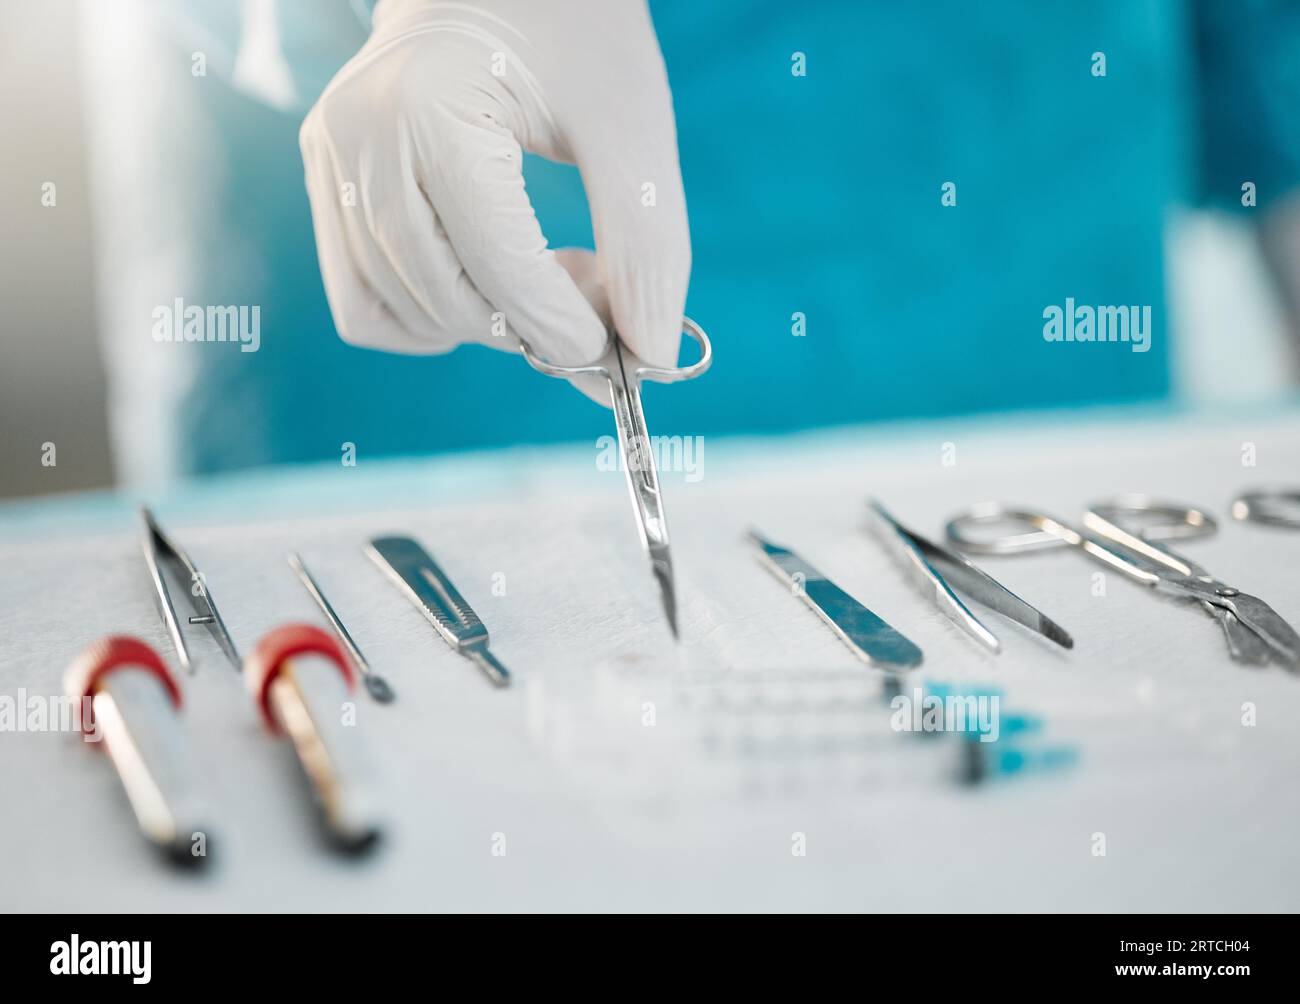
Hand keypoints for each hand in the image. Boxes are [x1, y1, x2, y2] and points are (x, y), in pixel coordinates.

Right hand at [299, 0, 690, 403]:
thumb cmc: (574, 30)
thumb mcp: (630, 124)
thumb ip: (646, 246)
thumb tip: (649, 359)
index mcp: (430, 108)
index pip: (498, 265)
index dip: (565, 326)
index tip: (619, 349)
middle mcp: (358, 137)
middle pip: (450, 300)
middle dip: (534, 328)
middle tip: (596, 291)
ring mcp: (331, 161)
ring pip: (407, 315)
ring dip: (491, 327)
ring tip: (548, 273)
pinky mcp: (328, 182)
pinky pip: (365, 307)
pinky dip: (432, 322)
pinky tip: (488, 289)